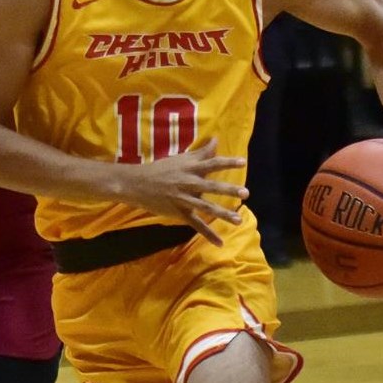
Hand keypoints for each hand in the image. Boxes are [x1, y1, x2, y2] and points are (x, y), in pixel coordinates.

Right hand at [117, 137, 248, 245]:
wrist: (137, 184)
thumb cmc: (162, 169)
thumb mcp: (181, 158)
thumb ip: (201, 152)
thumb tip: (217, 139)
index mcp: (190, 168)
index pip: (212, 163)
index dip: (227, 162)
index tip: (243, 162)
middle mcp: (188, 183)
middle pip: (211, 187)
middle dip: (228, 190)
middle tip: (245, 193)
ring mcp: (184, 199)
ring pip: (206, 207)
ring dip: (223, 214)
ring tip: (238, 220)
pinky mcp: (179, 213)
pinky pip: (196, 225)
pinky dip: (208, 234)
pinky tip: (220, 243)